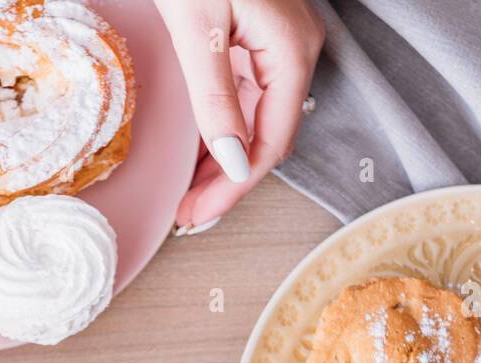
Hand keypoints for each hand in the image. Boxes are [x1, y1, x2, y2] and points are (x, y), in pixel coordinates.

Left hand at [156, 0, 324, 232]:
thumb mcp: (199, 29)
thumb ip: (216, 98)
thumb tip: (231, 164)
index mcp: (291, 52)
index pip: (269, 144)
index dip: (233, 188)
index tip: (197, 216)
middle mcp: (293, 52)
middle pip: (264, 138)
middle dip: (226, 182)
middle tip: (187, 215)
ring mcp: (276, 45)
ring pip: (253, 122)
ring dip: (222, 161)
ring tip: (187, 194)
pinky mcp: (255, 38)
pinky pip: (243, 97)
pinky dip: (220, 129)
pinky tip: (197, 151)